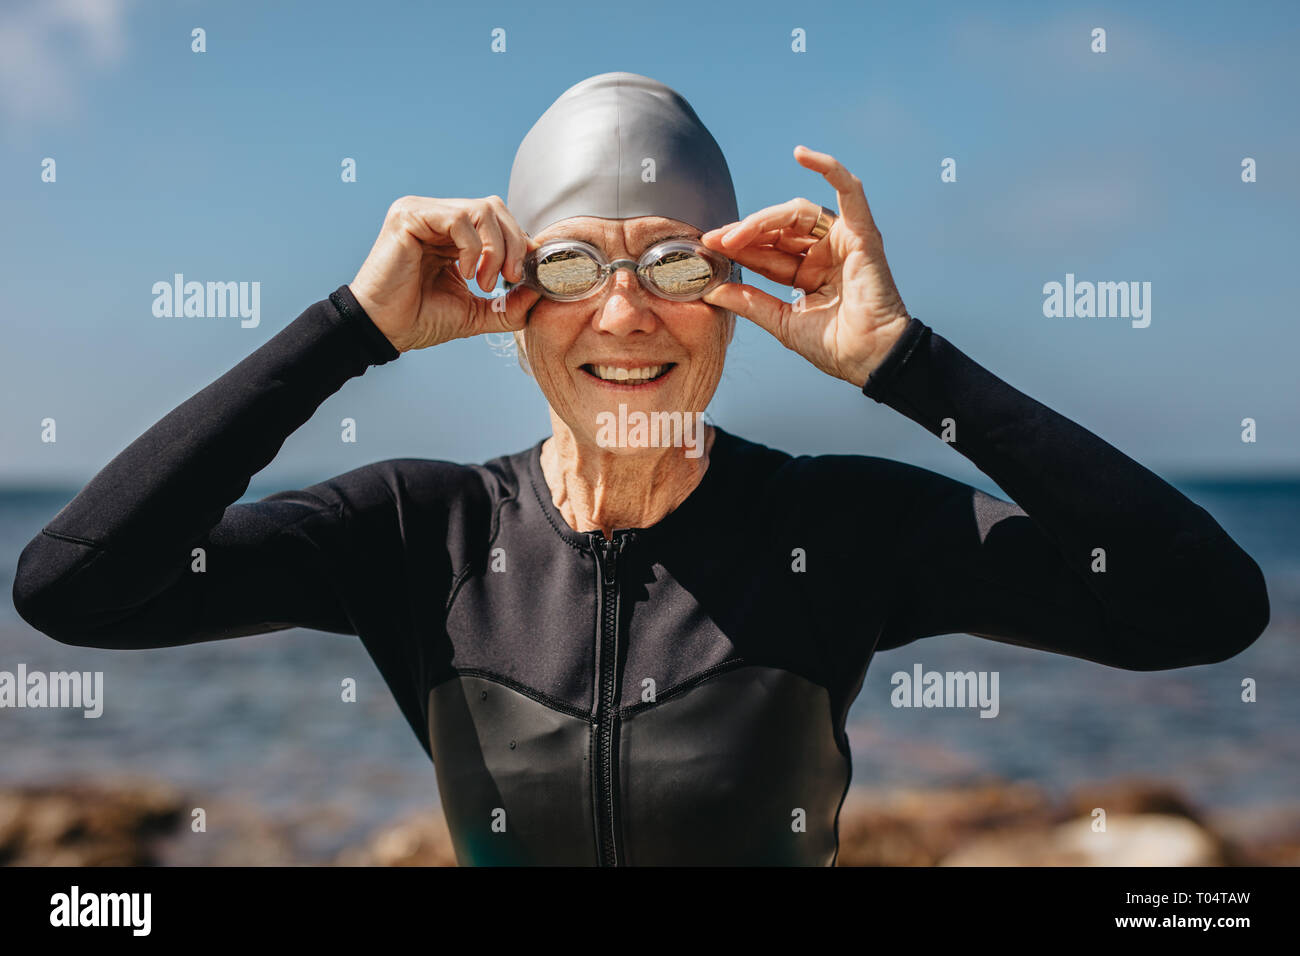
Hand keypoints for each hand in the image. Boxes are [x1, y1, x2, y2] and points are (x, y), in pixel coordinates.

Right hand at [349, 195, 541, 351]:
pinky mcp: (409, 215)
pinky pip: (459, 218)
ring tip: (483, 282)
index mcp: (452, 235)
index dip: (518, 242)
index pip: (497, 220)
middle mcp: (437, 217)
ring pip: (482, 210)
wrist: (384, 330)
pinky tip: (464, 273)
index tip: (524, 275)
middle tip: (509, 279)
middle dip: (513, 244)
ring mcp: (422, 212)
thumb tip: (538, 292)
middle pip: (495, 208)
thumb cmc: (419, 319)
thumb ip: (508, 304)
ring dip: (495, 249)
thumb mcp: (475, 313)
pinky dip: (473, 247)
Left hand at [700, 146, 910, 387]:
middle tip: (715, 239)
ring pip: (798, 213)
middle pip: (779, 228)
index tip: (708, 246)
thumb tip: (712, 290)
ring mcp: (844, 241)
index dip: (739, 246)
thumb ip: (750, 301)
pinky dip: (830, 169)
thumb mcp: (781, 321)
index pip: (768, 250)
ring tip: (736, 233)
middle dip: (745, 231)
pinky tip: (803, 155)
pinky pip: (849, 191)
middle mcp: (826, 252)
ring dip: (764, 218)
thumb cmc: (835, 346)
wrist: (869, 359)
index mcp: (809, 272)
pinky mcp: (862, 234)